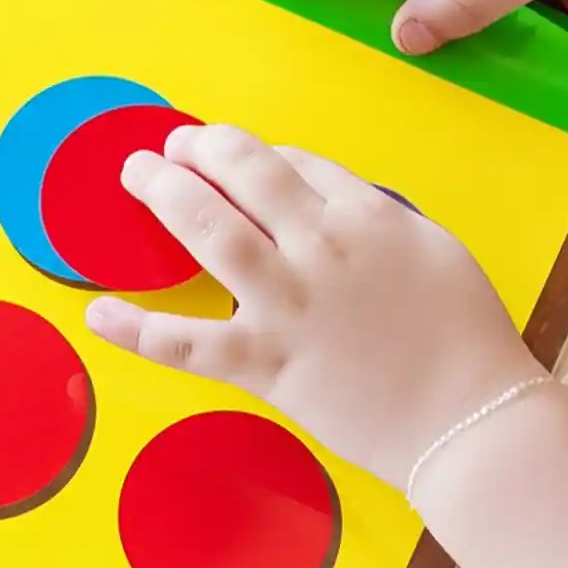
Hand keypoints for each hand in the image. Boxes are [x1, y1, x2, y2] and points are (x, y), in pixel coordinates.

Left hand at [84, 125, 544, 487]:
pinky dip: (136, 328)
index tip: (224, 154)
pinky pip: (186, 344)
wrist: (471, 420)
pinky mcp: (263, 363)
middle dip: (197, 149)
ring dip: (163, 192)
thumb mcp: (430, 246)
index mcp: (363, 215)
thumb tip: (313, 193)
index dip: (246, 152)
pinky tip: (96, 312)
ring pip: (208, 231)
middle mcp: (317, 248)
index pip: (288, 162)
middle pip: (240, 174)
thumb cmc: (464, 335)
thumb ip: (369, 212)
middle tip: (170, 146)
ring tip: (135, 174)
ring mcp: (284, 305)